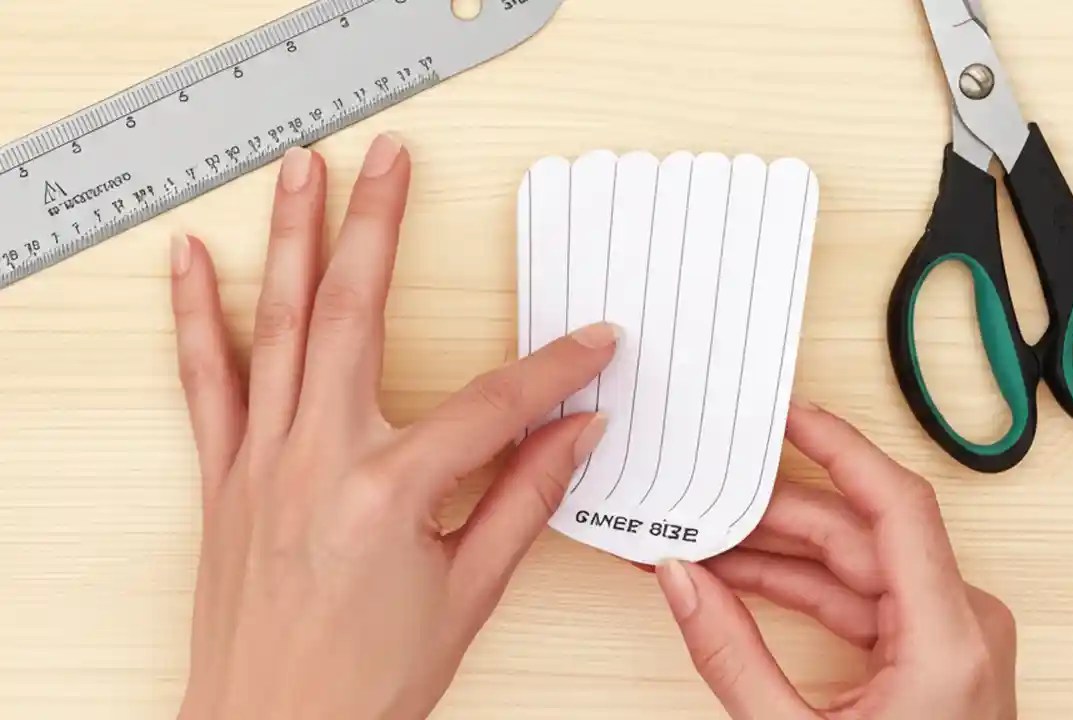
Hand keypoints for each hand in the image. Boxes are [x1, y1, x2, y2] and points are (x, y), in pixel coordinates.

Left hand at [173, 134, 616, 719]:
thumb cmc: (363, 685)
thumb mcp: (468, 594)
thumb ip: (525, 500)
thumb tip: (573, 436)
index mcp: (389, 493)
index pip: (493, 403)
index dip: (555, 369)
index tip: (593, 345)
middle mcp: (317, 460)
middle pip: (356, 313)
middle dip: (380, 224)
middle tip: (393, 160)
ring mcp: (261, 461)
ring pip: (279, 325)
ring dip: (293, 239)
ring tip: (301, 172)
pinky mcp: (224, 476)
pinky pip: (206, 380)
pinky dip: (198, 315)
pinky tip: (196, 262)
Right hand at [654, 400, 1016, 718]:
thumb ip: (729, 655)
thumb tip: (678, 579)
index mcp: (948, 640)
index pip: (896, 505)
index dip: (839, 446)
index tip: (787, 413)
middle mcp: (961, 625)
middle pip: (858, 533)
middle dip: (771, 515)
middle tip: (702, 493)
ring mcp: (951, 637)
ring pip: (853, 565)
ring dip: (777, 554)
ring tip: (702, 540)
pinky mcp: (932, 651)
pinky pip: (860, 598)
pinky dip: (800, 590)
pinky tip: (739, 580)